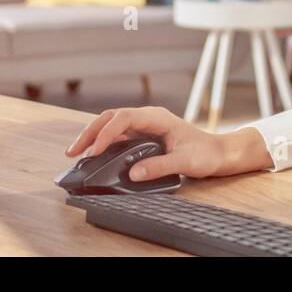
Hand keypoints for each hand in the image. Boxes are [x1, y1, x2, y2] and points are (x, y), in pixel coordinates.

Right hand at [65, 106, 244, 180]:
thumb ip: (160, 166)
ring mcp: (144, 127)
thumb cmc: (206, 153)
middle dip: (90, 132)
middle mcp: (148, 118)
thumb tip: (133, 173)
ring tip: (76, 153)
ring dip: (93, 137)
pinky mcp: (143, 137)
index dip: (106, 133)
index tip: (94, 150)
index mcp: (157, 117)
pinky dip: (103, 144)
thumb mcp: (185, 162)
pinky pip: (118, 137)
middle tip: (72, 151)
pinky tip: (93, 156)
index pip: (123, 118)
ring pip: (111, 126)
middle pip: (111, 118)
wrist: (219, 153)